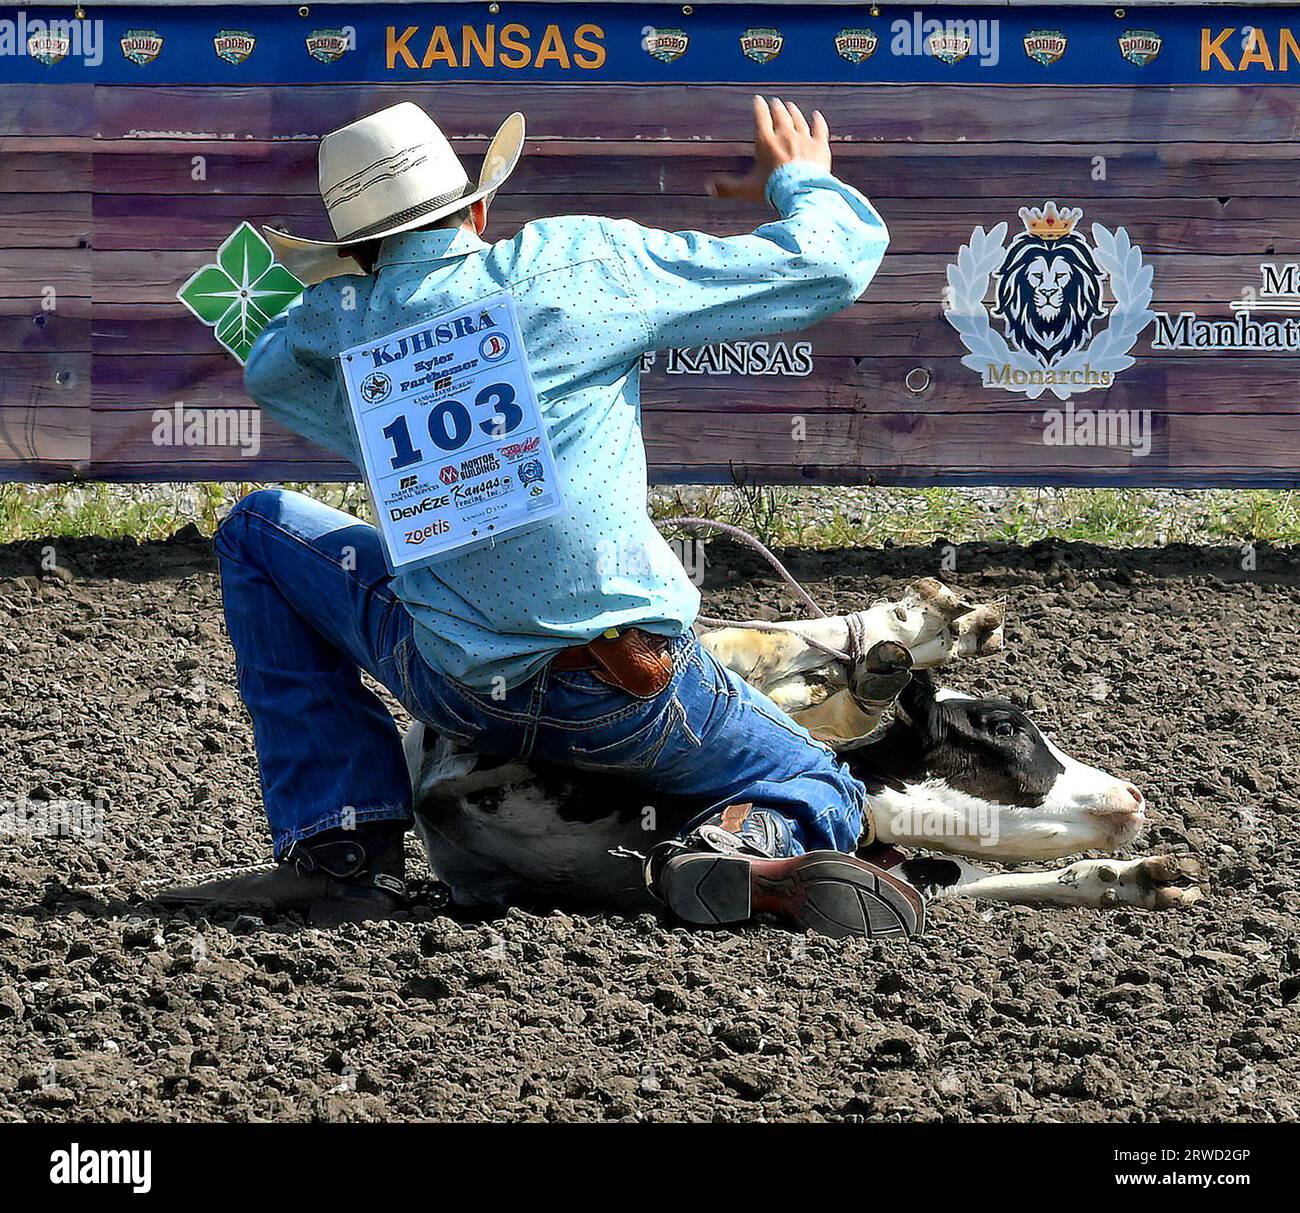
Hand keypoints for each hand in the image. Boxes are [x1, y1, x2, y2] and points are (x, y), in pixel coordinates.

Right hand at [710, 96, 831, 201]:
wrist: (800, 192)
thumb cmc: (771, 190)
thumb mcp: (747, 189)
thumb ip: (728, 187)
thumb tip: (707, 188)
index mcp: (765, 141)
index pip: (761, 117)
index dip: (759, 107)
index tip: (758, 100)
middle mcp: (784, 134)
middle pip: (780, 115)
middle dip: (776, 107)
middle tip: (775, 102)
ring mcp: (803, 138)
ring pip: (798, 119)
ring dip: (793, 111)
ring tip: (790, 106)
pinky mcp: (819, 146)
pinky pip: (819, 128)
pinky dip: (818, 121)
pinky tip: (816, 115)